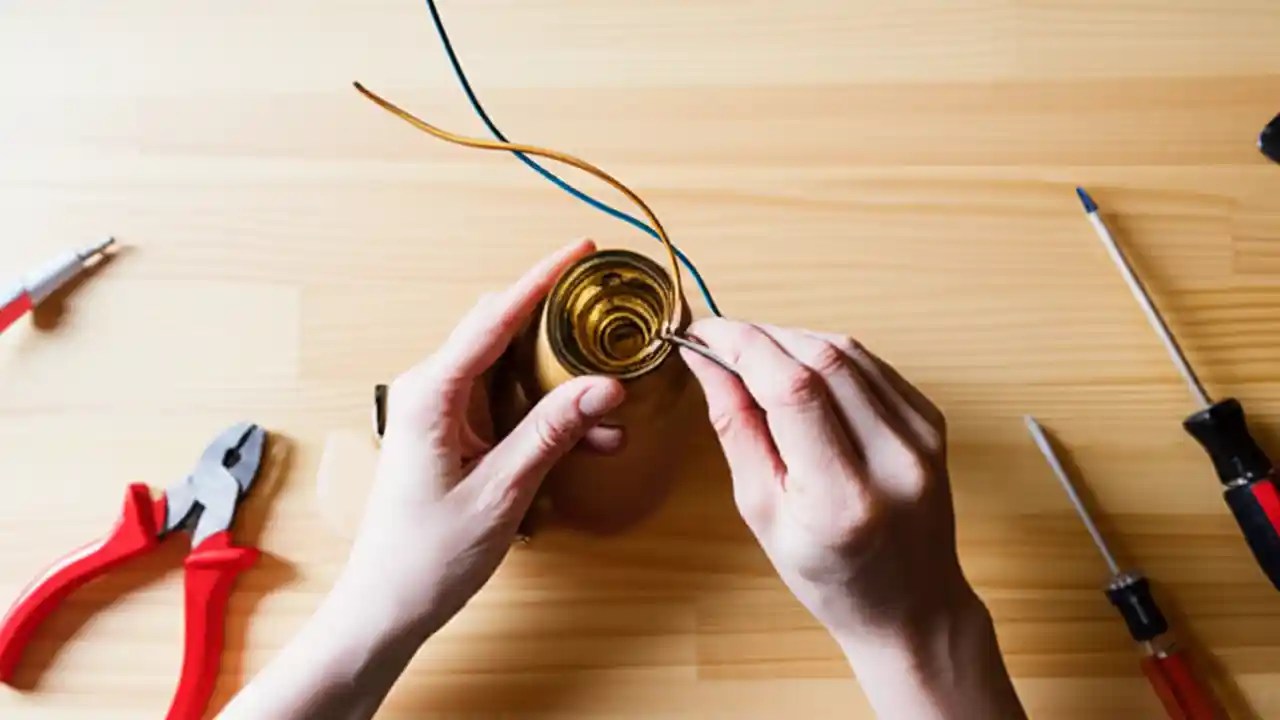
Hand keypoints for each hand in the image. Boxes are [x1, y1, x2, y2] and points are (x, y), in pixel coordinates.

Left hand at [337, 239, 625, 639]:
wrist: (388, 605)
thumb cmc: (426, 555)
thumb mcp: (501, 492)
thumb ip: (551, 432)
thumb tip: (602, 386)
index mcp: (431, 393)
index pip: (494, 317)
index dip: (541, 279)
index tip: (579, 251)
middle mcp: (433, 390)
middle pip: (504, 332)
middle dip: (561, 326)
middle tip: (608, 317)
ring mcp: (444, 411)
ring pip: (514, 372)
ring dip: (563, 384)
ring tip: (613, 405)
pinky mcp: (456, 433)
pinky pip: (510, 405)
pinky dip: (549, 415)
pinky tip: (591, 437)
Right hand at [682, 319, 1022, 718]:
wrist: (910, 605)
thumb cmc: (829, 574)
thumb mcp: (762, 513)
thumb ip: (736, 430)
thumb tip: (708, 362)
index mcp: (844, 498)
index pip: (793, 390)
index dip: (742, 347)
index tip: (702, 334)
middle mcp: (893, 461)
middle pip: (823, 359)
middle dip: (761, 337)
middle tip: (718, 341)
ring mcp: (922, 438)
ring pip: (848, 351)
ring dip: (791, 339)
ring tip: (752, 354)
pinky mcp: (933, 422)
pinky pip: (872, 365)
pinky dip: (827, 354)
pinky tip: (798, 369)